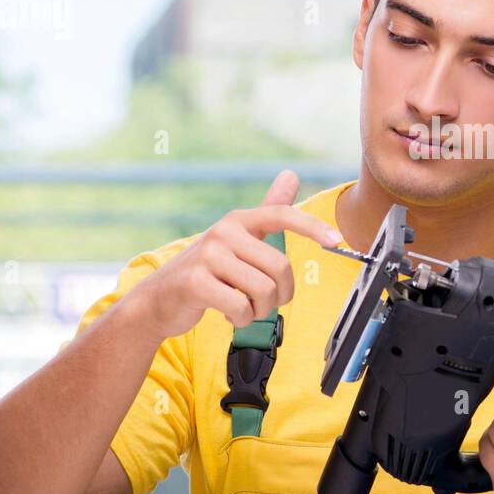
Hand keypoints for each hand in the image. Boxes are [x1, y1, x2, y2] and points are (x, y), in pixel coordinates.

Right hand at [125, 168, 341, 342]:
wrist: (158, 299)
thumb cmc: (206, 271)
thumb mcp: (237, 238)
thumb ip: (267, 210)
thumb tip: (291, 175)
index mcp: (238, 221)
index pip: (282, 214)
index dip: (312, 226)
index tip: (335, 240)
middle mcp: (224, 232)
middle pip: (280, 267)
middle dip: (279, 295)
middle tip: (263, 302)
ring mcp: (208, 256)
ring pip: (263, 292)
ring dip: (259, 310)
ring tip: (243, 307)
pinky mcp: (195, 283)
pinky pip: (241, 308)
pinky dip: (240, 319)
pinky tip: (226, 313)